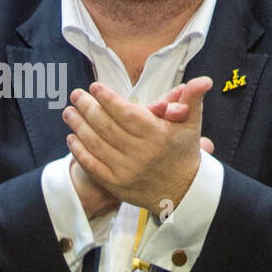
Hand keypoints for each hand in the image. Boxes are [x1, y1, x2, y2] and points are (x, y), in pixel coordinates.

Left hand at [63, 77, 211, 214]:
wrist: (180, 191)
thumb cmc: (183, 152)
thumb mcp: (191, 124)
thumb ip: (193, 99)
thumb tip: (203, 80)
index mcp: (157, 135)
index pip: (127, 113)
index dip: (108, 99)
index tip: (94, 87)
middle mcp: (140, 153)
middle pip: (107, 127)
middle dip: (88, 109)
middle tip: (75, 95)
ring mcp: (126, 171)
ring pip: (97, 145)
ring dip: (79, 127)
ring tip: (68, 112)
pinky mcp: (116, 185)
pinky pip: (93, 166)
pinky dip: (80, 152)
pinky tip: (71, 138)